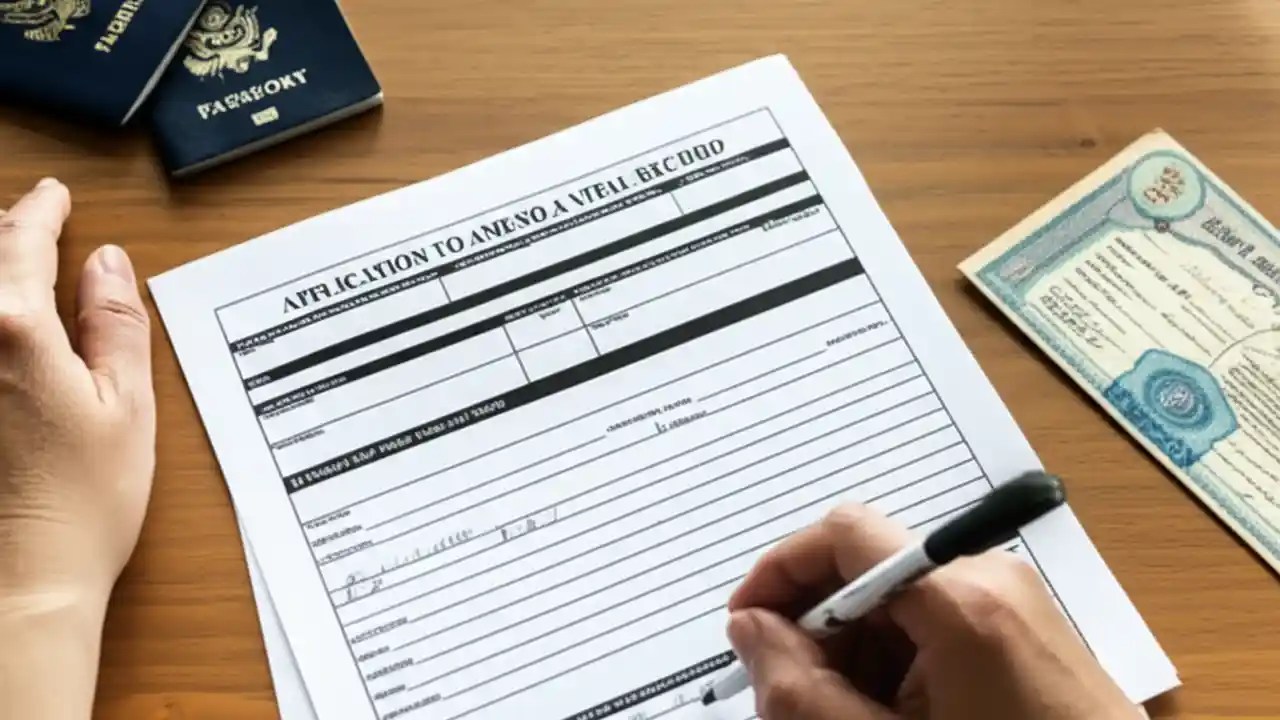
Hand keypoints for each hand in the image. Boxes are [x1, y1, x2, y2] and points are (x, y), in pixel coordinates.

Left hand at [0, 178, 154, 716]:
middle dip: (0, 234)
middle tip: (25, 224)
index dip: (40, 212)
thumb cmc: (78, 509)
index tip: (52, 197)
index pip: (21, 242)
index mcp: (13, 330)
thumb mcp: (124, 407)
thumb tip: (107, 263)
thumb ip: (115, 324)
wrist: (14, 589)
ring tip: (4, 274)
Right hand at [726, 503, 1138, 719]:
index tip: (746, 625)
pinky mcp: (1026, 626)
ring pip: (896, 599)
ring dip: (853, 652)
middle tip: (791, 696)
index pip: (845, 534)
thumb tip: (748, 628)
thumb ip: (801, 691)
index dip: (780, 570)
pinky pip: (935, 620)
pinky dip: (895, 660)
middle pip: (867, 569)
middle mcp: (991, 578)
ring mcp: (1014, 600)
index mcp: (961, 599)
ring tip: (849, 715)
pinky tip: (893, 714)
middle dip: (814, 628)